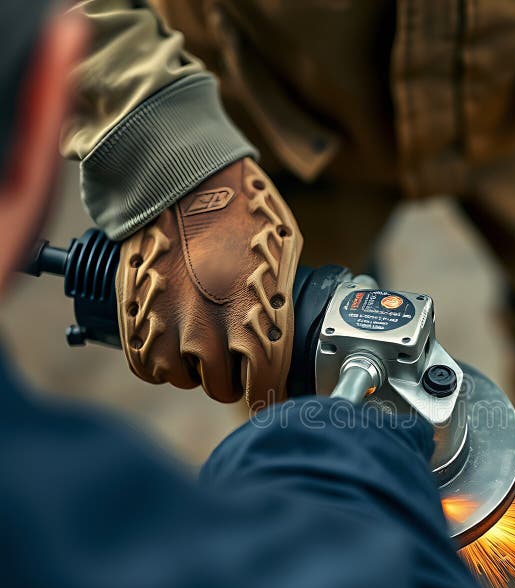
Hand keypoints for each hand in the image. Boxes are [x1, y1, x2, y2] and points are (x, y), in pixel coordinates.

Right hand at [116, 158, 300, 405]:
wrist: (177, 174)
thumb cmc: (239, 206)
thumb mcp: (281, 254)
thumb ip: (280, 301)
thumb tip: (283, 333)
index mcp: (256, 321)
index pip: (262, 385)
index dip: (264, 394)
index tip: (263, 393)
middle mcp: (213, 333)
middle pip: (223, 388)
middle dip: (229, 379)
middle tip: (230, 361)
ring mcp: (170, 327)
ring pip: (184, 379)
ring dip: (193, 369)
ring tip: (198, 343)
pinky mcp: (136, 318)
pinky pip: (148, 365)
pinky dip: (159, 360)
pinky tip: (170, 340)